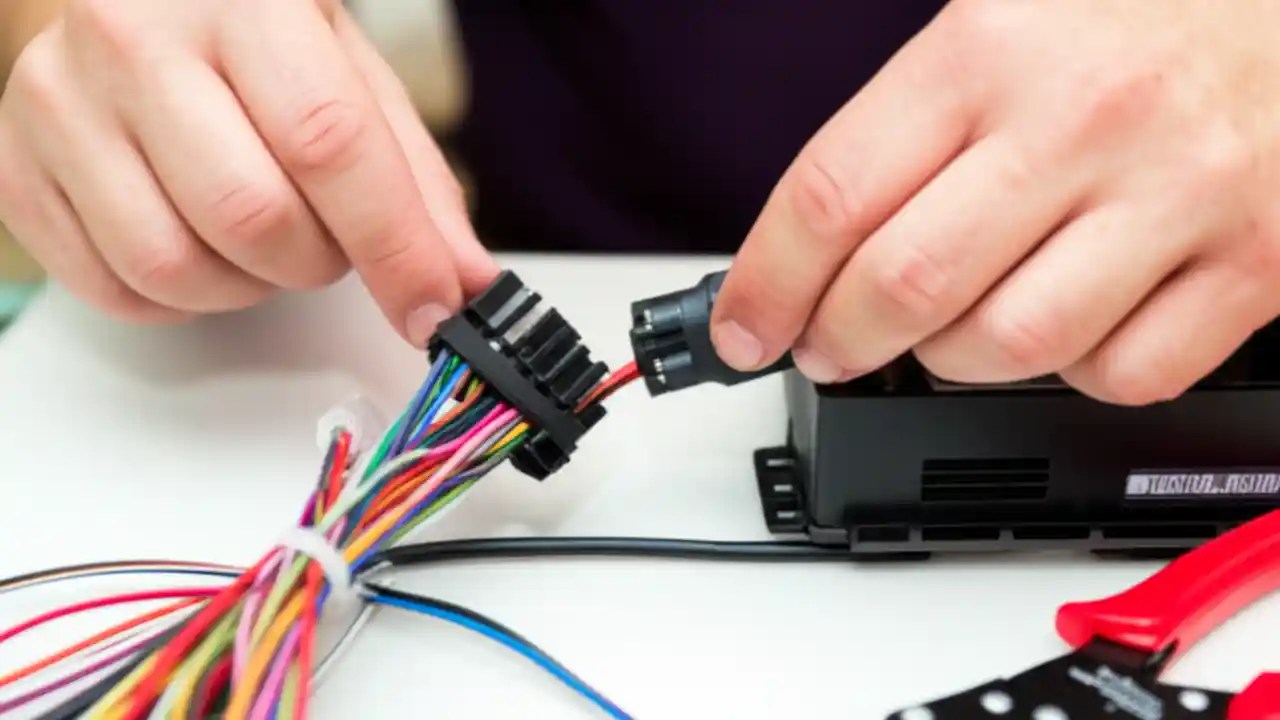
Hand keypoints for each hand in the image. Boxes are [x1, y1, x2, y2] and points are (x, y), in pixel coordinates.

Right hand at [0, 0, 496, 345]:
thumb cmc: (249, 32)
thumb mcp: (352, 77)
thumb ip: (414, 182)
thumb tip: (462, 283)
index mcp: (237, 0)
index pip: (328, 144)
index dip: (394, 245)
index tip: (433, 305)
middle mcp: (131, 42)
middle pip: (252, 218)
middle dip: (317, 260)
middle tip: (326, 232)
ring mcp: (59, 106)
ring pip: (175, 269)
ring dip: (247, 284)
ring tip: (258, 228)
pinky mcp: (17, 169)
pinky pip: (117, 291)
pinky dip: (180, 297)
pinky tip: (198, 236)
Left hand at [713, 0, 1279, 404]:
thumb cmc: (1134, 13)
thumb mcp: (998, 22)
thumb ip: (904, 129)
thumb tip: (806, 245)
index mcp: (991, 50)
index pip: (832, 196)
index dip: (767, 284)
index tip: (744, 328)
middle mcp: (1084, 121)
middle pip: (906, 287)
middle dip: (838, 340)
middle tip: (828, 345)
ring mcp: (1179, 194)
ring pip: (1007, 346)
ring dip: (950, 360)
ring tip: (948, 329)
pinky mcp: (1256, 261)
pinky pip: (1121, 374)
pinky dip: (1072, 372)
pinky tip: (1066, 324)